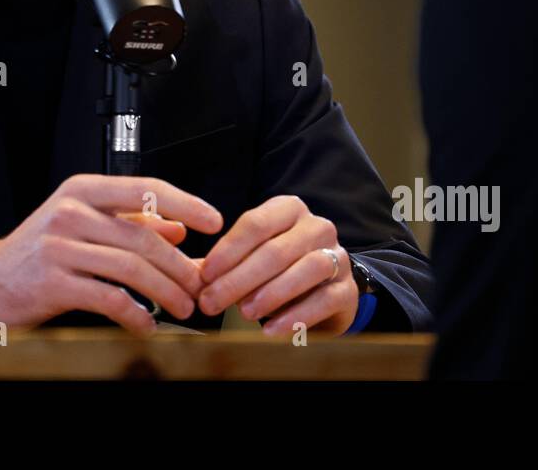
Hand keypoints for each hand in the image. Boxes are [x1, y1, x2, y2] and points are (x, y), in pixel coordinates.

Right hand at [0, 174, 223, 335]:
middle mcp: (71, 213)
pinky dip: (135, 314)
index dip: (185, 203)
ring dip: (165, 291)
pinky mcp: (53, 282)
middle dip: (180, 265)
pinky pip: (108, 298)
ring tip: (182, 306)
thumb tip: (179, 228)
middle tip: (199, 284)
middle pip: (143, 237)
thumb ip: (131, 222)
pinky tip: (146, 324)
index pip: (145, 189)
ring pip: (130, 268)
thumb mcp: (84, 224)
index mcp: (83, 191)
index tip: (213, 221)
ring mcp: (60, 247)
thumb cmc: (40, 250)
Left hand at [196, 195, 358, 335]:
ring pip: (307, 268)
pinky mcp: (348, 288)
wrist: (324, 289)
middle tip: (212, 301)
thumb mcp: (252, 256)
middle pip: (277, 249)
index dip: (228, 250)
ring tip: (243, 312)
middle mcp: (316, 226)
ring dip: (271, 292)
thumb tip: (190, 277)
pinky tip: (271, 329)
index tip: (205, 274)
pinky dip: (297, 315)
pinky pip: (325, 299)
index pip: (256, 224)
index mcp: (288, 209)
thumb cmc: (278, 268)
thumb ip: (224, 264)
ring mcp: (337, 255)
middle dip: (239, 278)